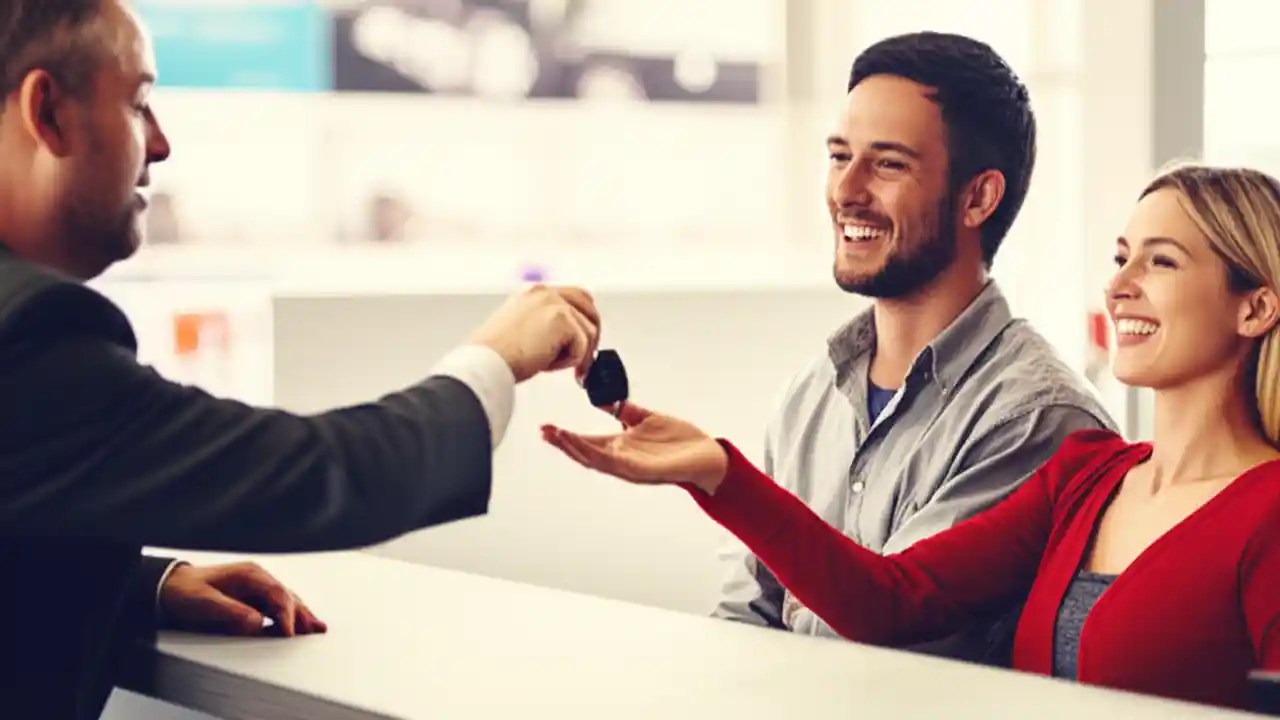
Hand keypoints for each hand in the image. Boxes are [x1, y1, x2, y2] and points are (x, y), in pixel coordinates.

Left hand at [159, 562, 326, 637]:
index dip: (287, 615)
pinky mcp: (252, 598)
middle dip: (302, 614)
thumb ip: (231, 611)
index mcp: (249, 575)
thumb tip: (257, 621)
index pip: (277, 594)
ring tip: (317, 629)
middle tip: (314, 632)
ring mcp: (256, 587)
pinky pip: (276, 607)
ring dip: (301, 615)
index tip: (290, 634)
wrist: (169, 587)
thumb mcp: (205, 602)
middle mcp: (257, 578)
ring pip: (286, 601)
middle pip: (287, 597)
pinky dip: (290, 616)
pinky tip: (299, 625)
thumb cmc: (185, 592)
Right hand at [469, 284, 600, 382]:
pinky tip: (545, 364)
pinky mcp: (562, 319)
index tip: (581, 344)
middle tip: (583, 363)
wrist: (485, 362)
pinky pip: (582, 348)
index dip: (582, 322)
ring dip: (574, 355)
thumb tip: (569, 339)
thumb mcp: (522, 329)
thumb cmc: (495, 354)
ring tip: (548, 364)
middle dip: (591, 337)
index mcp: (535, 293)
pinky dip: (568, 363)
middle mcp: (546, 292)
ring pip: (588, 333)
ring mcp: (555, 303)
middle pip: (589, 309)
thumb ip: (545, 325)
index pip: (574, 297)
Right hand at [540, 402, 728, 493]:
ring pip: (597, 461)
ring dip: (577, 450)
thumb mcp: (646, 418)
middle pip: (586, 453)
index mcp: (620, 446)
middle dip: (564, 444)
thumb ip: (624, 410)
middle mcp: (622, 459)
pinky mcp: (644, 471)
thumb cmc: (679, 441)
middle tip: (545, 432)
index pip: (587, 441)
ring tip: (560, 438)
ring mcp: (632, 467)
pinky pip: (618, 465)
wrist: (706, 454)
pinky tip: (589, 448)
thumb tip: (603, 398)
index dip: (566, 436)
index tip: (546, 427)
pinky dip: (601, 457)